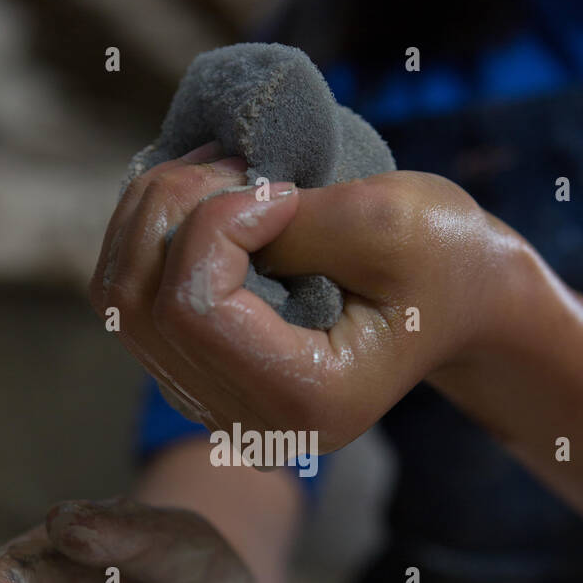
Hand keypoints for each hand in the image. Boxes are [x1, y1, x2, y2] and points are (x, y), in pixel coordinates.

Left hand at [92, 147, 533, 449]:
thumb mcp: (390, 220)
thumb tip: (206, 211)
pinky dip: (152, 233)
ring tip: (222, 173)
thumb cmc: (445, 259)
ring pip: (120, 296)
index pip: (193, 306)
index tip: (282, 188)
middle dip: (173, 206)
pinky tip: (204, 201)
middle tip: (239, 161)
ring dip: (154, 213)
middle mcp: (248, 421)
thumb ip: (293, 222)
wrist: (463, 302)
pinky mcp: (200, 375)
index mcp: (306, 402)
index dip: (215, 222)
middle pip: (140, 301)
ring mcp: (216, 404)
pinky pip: (132, 298)